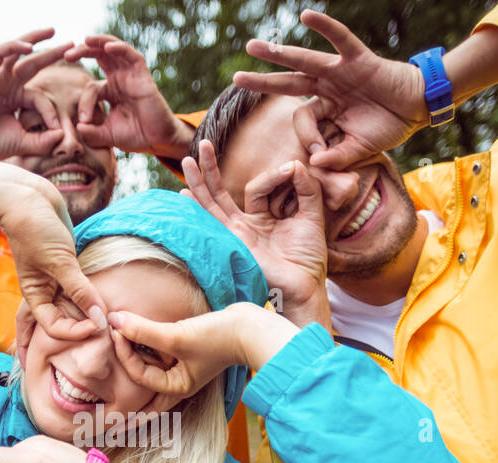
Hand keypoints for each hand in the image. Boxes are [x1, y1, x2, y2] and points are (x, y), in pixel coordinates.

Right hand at [0, 29, 73, 158]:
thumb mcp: (23, 142)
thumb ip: (43, 141)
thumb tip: (62, 135)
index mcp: (15, 99)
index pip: (40, 97)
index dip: (50, 112)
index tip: (56, 128)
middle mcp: (6, 85)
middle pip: (32, 63)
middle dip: (52, 53)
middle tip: (71, 43)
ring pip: (15, 50)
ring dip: (34, 38)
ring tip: (53, 31)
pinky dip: (13, 47)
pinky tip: (29, 48)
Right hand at [0, 157, 107, 342]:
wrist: (31, 198)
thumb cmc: (36, 229)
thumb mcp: (60, 262)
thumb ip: (80, 290)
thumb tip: (99, 318)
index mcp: (36, 296)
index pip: (54, 327)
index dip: (75, 331)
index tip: (97, 326)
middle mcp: (47, 292)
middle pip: (67, 321)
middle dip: (86, 328)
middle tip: (111, 329)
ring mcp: (59, 280)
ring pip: (78, 305)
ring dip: (93, 312)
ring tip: (114, 318)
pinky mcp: (70, 267)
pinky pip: (84, 288)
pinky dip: (95, 294)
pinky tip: (109, 298)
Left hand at [64, 34, 192, 157]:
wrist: (157, 141)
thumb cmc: (135, 136)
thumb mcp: (107, 136)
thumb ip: (91, 133)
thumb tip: (77, 128)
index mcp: (110, 91)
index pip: (91, 88)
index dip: (84, 102)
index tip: (83, 121)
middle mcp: (119, 79)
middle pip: (99, 56)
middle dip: (83, 51)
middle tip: (67, 55)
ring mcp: (131, 75)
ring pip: (113, 50)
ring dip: (99, 42)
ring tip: (85, 39)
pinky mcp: (142, 75)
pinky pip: (131, 55)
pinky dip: (120, 48)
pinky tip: (108, 47)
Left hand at [105, 302, 275, 408]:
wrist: (250, 326)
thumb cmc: (217, 338)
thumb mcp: (176, 336)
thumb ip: (143, 330)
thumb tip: (114, 320)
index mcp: (176, 387)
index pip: (138, 374)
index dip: (124, 352)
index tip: (116, 328)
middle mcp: (177, 380)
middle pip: (141, 377)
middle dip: (123, 366)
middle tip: (105, 348)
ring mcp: (182, 364)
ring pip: (149, 362)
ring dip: (134, 351)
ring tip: (115, 339)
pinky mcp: (186, 347)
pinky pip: (159, 348)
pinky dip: (146, 341)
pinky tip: (135, 332)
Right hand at [182, 139, 326, 321]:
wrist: (304, 285)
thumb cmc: (309, 257)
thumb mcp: (312, 215)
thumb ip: (306, 189)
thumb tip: (294, 163)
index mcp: (264, 217)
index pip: (260, 186)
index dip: (275, 174)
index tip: (293, 168)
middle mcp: (246, 223)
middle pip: (223, 190)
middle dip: (213, 167)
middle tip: (205, 142)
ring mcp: (236, 233)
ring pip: (212, 201)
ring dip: (200, 180)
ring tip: (187, 159)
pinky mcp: (232, 242)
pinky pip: (212, 220)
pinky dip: (199, 205)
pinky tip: (184, 194)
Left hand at [235, 10, 426, 169]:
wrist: (418, 109)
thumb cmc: (388, 127)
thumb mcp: (358, 149)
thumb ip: (337, 157)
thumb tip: (315, 166)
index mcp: (326, 109)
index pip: (302, 120)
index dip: (307, 138)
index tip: (319, 154)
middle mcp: (327, 87)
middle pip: (288, 83)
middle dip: (262, 82)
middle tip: (236, 78)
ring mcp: (340, 72)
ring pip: (303, 60)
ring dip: (279, 53)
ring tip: (253, 46)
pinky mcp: (358, 59)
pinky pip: (340, 39)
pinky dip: (325, 27)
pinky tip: (306, 16)